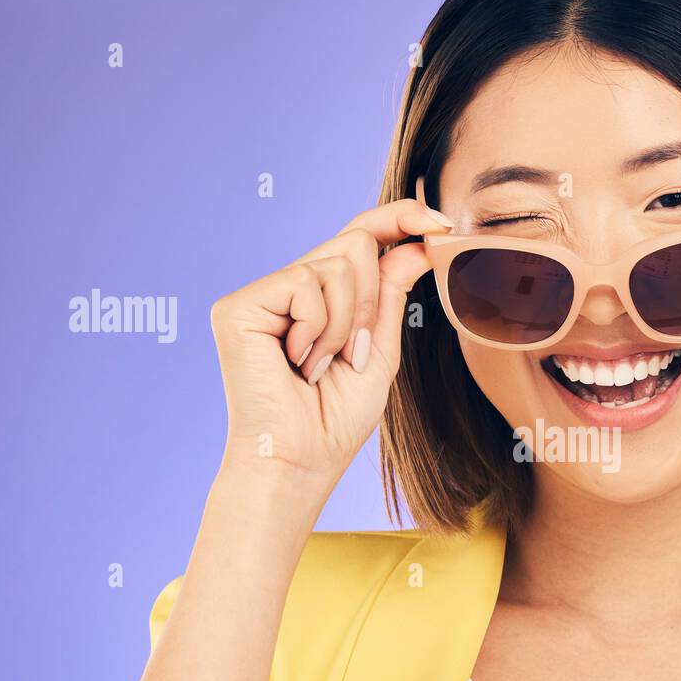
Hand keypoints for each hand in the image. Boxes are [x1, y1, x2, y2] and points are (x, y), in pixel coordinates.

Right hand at [210, 197, 451, 492]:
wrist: (300, 461)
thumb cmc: (335, 420)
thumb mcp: (379, 350)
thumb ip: (391, 294)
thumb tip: (420, 242)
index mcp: (318, 299)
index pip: (359, 237)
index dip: (399, 219)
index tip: (442, 224)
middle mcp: (286, 289)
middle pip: (354, 242)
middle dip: (371, 300)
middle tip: (354, 353)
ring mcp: (260, 295)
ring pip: (336, 261)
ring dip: (347, 322)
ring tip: (321, 366)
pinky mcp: (238, 306)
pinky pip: (306, 283)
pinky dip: (320, 328)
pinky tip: (299, 362)